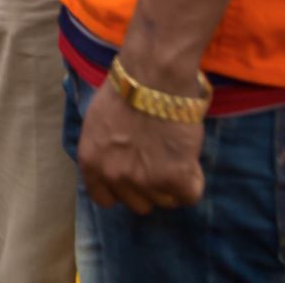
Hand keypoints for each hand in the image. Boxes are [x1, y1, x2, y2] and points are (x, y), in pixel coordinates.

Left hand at [77, 71, 206, 212]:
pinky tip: (188, 158)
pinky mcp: (173, 179)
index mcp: (91, 161)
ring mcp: (143, 180)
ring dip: (172, 183)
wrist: (153, 79)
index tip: (135, 181)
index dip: (122, 191)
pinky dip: (193, 180)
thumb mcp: (97, 123)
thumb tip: (116, 162)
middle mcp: (113, 175)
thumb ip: (104, 150)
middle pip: (137, 204)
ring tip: (173, 154)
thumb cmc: (126, 92)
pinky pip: (189, 195)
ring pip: (165, 201)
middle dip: (150, 188)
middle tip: (160, 164)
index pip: (104, 198)